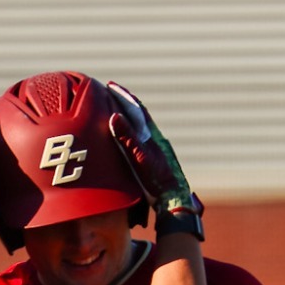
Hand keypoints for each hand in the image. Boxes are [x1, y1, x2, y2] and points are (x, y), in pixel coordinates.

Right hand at [105, 81, 203, 231]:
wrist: (174, 199)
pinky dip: (130, 135)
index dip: (124, 97)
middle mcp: (155, 140)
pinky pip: (139, 141)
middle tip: (109, 94)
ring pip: (140, 129)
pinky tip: (126, 140)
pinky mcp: (154, 161)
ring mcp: (156, 150)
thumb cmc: (158, 180)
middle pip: (138, 116)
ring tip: (115, 113)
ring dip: (127, 119)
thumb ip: (128, 138)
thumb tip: (115, 116)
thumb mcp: (140, 158)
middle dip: (124, 105)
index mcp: (152, 135)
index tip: (110, 86)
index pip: (137, 110)